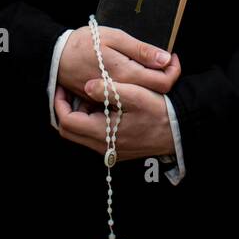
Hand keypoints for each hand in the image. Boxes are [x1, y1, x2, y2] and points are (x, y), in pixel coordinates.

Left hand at [54, 78, 176, 159]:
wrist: (178, 131)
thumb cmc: (158, 111)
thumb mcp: (136, 95)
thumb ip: (109, 90)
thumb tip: (86, 86)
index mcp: (103, 132)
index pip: (67, 122)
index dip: (60, 103)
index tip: (62, 87)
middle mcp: (103, 147)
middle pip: (69, 131)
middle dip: (65, 110)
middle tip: (70, 91)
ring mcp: (109, 151)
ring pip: (80, 135)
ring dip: (79, 115)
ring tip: (90, 95)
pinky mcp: (117, 150)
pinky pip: (93, 137)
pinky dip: (91, 122)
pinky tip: (104, 106)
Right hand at [57, 25, 180, 100]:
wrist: (56, 58)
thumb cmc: (85, 43)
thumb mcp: (114, 38)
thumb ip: (140, 50)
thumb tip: (165, 58)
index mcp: (127, 74)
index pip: (164, 82)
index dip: (174, 70)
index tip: (172, 57)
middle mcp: (123, 92)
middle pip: (157, 92)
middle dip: (166, 75)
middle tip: (165, 59)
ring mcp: (115, 100)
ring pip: (144, 96)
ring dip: (152, 83)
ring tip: (150, 65)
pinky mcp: (107, 103)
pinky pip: (129, 100)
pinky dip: (137, 89)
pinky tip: (134, 75)